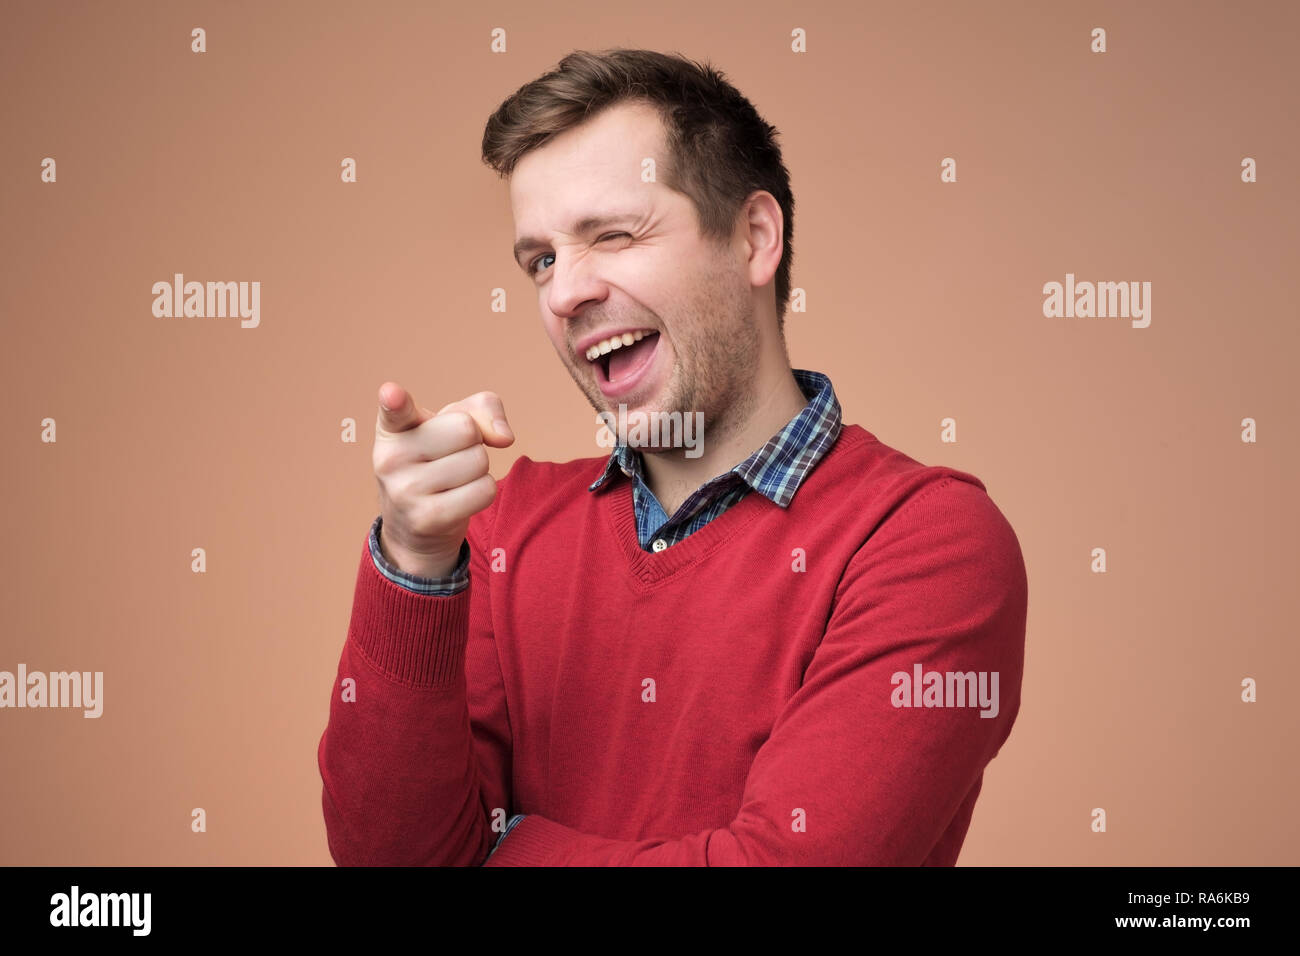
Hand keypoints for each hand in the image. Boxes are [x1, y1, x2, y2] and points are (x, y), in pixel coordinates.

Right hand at [372, 383, 513, 577]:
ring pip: (479, 461)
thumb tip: (504, 437)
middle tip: (451, 457)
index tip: (391, 393)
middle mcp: (391, 457)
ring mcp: (405, 491)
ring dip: (478, 470)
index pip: (394, 409)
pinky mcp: (427, 519)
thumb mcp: (453, 424)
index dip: (394, 400)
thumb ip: (482, 410)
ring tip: (453, 479)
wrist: (416, 524)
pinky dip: (483, 492)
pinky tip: (459, 498)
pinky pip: (485, 491)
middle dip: (473, 442)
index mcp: (393, 428)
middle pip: (467, 429)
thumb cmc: (437, 461)